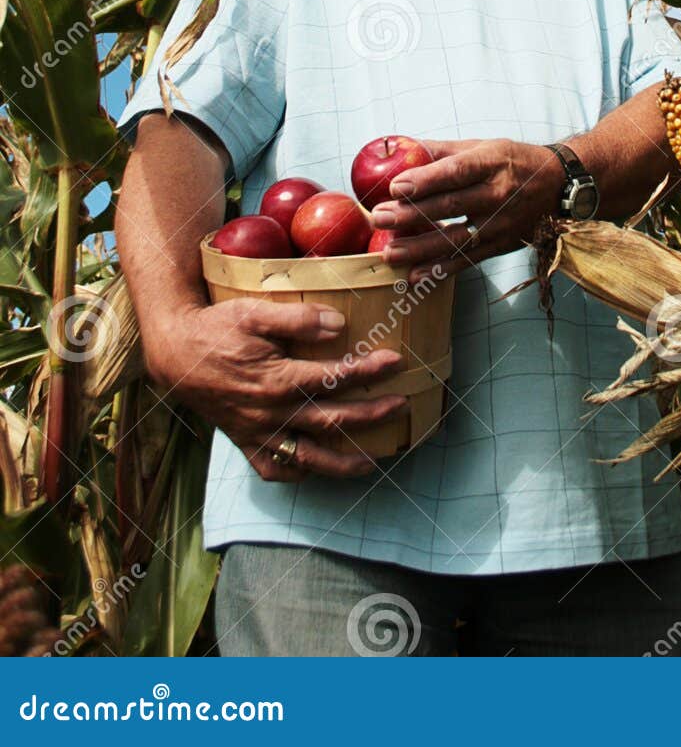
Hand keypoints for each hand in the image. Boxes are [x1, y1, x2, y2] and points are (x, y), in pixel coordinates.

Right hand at [142, 299, 407, 481]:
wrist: (176, 354)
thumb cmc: (218, 328)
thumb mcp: (255, 312)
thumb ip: (298, 319)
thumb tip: (338, 325)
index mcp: (277, 380)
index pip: (334, 378)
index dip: (368, 371)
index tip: (395, 362)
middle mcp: (271, 413)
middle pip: (332, 421)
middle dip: (371, 415)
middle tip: (401, 406)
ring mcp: (258, 432)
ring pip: (308, 457)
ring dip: (344, 462)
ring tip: (374, 462)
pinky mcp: (244, 441)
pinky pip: (274, 468)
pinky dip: (298, 472)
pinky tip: (318, 468)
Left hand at [368, 138, 562, 278]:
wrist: (558, 186)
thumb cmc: (514, 161)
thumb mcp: (483, 146)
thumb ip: (443, 151)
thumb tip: (403, 147)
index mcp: (492, 163)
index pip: (456, 172)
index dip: (425, 180)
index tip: (395, 187)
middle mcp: (497, 194)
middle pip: (450, 206)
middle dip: (411, 214)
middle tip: (379, 218)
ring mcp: (499, 224)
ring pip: (456, 239)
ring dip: (420, 248)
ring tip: (390, 251)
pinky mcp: (500, 246)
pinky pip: (467, 261)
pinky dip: (440, 270)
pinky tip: (415, 275)